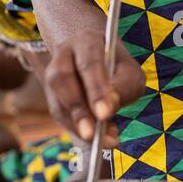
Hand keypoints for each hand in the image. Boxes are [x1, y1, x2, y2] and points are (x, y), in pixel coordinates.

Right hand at [42, 17, 145, 146]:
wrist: (97, 59)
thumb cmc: (118, 68)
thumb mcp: (130, 73)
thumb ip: (123, 88)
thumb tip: (106, 112)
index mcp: (87, 41)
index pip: (89, 63)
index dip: (96, 89)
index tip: (105, 114)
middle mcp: (64, 54)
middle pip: (63, 78)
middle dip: (79, 110)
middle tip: (93, 135)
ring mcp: (53, 73)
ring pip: (56, 99)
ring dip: (77, 124)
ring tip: (101, 140)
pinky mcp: (51, 94)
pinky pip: (59, 114)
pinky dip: (76, 129)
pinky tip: (96, 138)